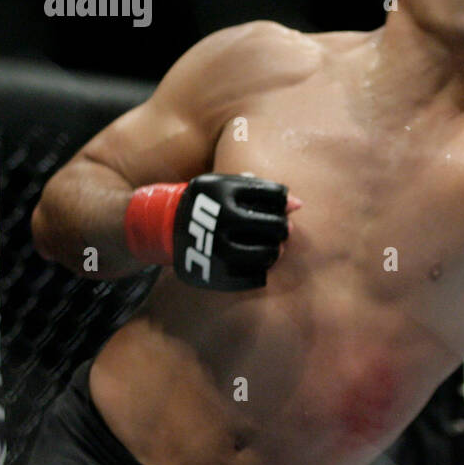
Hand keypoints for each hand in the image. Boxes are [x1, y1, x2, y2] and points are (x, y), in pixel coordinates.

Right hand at [125, 173, 299, 290]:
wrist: (164, 227)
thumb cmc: (208, 203)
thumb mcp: (227, 186)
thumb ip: (262, 190)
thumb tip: (299, 205)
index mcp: (224, 190)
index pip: (275, 194)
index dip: (282, 201)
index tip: (277, 206)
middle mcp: (220, 219)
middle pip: (276, 226)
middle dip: (283, 228)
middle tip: (279, 230)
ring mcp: (216, 247)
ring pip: (269, 254)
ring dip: (276, 251)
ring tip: (270, 247)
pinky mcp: (214, 272)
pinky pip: (256, 278)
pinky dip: (261, 271)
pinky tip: (254, 262)